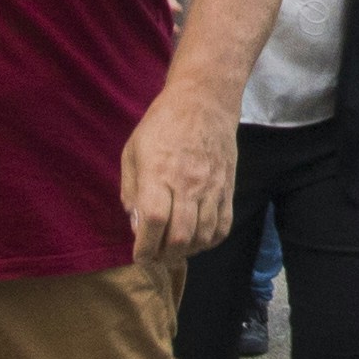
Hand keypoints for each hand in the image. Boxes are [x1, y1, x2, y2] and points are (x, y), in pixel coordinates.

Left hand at [125, 96, 239, 262]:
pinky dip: (210, 240)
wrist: (204, 102)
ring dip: (188, 251)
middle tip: (157, 256)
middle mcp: (187, 183)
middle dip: (166, 256)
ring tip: (176, 250)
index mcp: (158, 172)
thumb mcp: (132, 151)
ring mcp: (211, 187)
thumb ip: (131, 190)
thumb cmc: (162, 125)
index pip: (154, 220)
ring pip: (203, 235)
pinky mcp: (227, 187)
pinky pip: (223, 225)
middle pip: (181, 235)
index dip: (146, 246)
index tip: (139, 256)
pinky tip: (198, 239)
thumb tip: (136, 225)